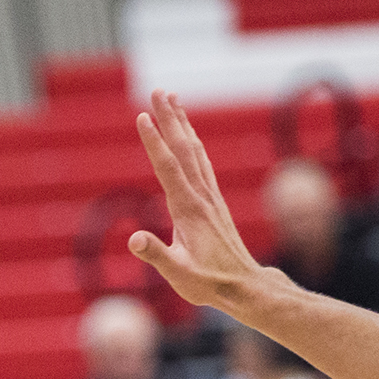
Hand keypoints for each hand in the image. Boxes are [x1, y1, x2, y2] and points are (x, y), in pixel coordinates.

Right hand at [129, 91, 273, 310]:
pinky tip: (190, 137)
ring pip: (194, 152)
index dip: (154, 141)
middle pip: (183, 150)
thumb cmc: (209, 284)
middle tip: (157, 91)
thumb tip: (134, 238)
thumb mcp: (179, 275)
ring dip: (183, 125)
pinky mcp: (214, 204)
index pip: (168, 168)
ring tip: (173, 101)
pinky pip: (202, 165)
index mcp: (189, 210)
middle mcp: (201, 197)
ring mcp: (210, 198)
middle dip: (169, 119)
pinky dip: (193, 144)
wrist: (245, 287)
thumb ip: (156, 255)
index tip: (142, 116)